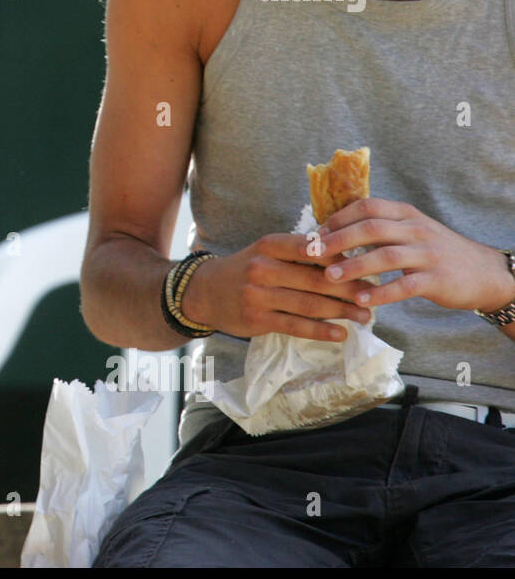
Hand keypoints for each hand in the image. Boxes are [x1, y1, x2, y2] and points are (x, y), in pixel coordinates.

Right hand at [180, 233, 374, 341]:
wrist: (204, 292)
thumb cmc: (245, 269)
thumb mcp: (266, 251)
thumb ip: (299, 252)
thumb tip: (347, 256)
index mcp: (269, 245)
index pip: (312, 248)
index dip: (342, 258)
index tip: (368, 265)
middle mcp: (262, 268)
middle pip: (317, 280)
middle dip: (350, 289)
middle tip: (374, 295)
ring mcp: (258, 295)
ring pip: (310, 304)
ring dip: (342, 312)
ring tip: (365, 317)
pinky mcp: (256, 319)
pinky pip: (296, 325)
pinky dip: (321, 331)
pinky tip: (340, 333)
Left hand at [317, 197, 514, 313]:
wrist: (483, 272)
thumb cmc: (435, 251)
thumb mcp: (411, 229)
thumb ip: (380, 227)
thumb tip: (334, 229)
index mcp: (406, 214)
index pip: (367, 206)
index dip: (339, 218)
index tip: (316, 232)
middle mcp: (416, 230)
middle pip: (371, 228)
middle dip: (338, 240)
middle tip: (312, 253)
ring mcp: (428, 254)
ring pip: (386, 256)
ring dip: (354, 266)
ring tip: (329, 277)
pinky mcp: (437, 280)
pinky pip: (404, 286)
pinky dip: (381, 293)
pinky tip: (361, 300)